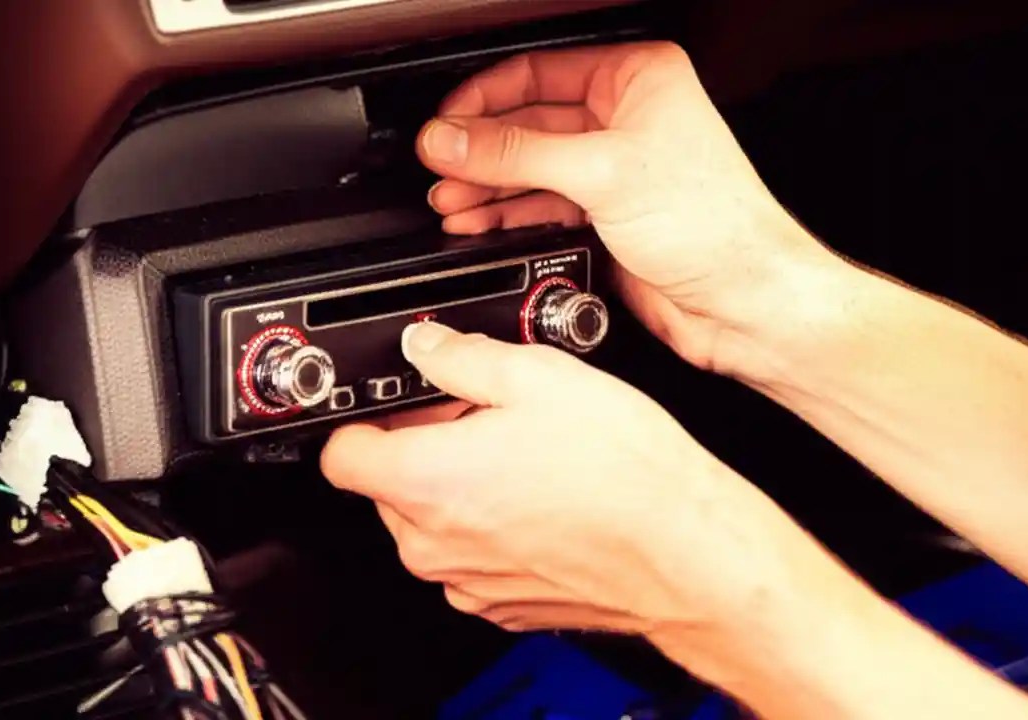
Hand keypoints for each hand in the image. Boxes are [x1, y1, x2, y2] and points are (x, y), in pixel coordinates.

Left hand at [321, 322, 838, 670]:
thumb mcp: (538, 376)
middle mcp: (434, 543)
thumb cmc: (624, 475)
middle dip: (424, 443)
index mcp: (426, 482)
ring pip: (431, 520)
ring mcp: (467, 581)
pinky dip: (491, 525)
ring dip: (459, 484)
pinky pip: (470, 556)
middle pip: (388, 483)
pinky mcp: (501, 604)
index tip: (399, 401)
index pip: (341, 453)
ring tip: (524, 454)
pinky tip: (542, 496)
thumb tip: (426, 344)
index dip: (367, 418)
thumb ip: (460, 355)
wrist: (686, 554)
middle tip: (483, 414)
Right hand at [418, 42, 841, 374]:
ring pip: (530, 168)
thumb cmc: (714, 226)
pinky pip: (541, 206)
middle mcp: (625, 119)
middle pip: (527, 122)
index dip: (483, 98)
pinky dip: (506, 215)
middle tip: (438, 169)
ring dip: (486, 186)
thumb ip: (516, 154)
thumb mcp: (601, 173)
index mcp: (637, 79)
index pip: (537, 72)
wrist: (744, 303)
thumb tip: (452, 141)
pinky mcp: (605, 217)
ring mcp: (613, 170)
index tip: (443, 126)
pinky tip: (475, 223)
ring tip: (447, 200)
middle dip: (478, 149)